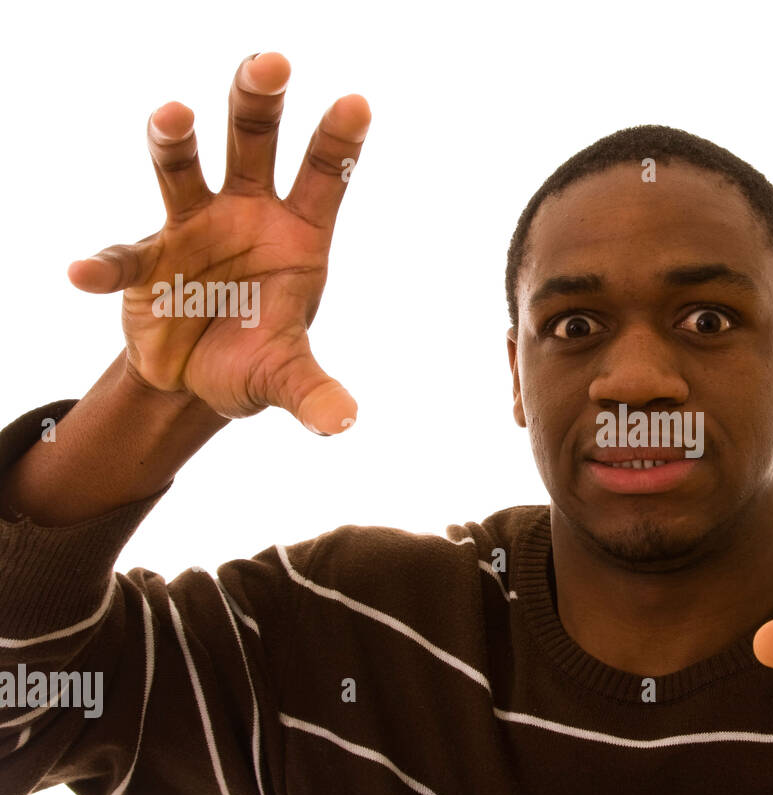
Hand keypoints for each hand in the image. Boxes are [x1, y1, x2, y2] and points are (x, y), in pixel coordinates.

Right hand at [67, 52, 369, 434]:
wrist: (197, 382)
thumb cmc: (256, 362)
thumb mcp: (286, 378)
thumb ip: (314, 394)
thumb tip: (343, 424)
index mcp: (300, 235)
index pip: (325, 177)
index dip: (340, 140)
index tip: (357, 100)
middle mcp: (246, 215)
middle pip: (254, 144)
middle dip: (259, 101)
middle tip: (272, 60)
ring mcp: (192, 228)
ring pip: (184, 168)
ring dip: (176, 142)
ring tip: (171, 116)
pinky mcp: (145, 261)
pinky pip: (122, 257)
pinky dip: (102, 265)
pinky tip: (83, 275)